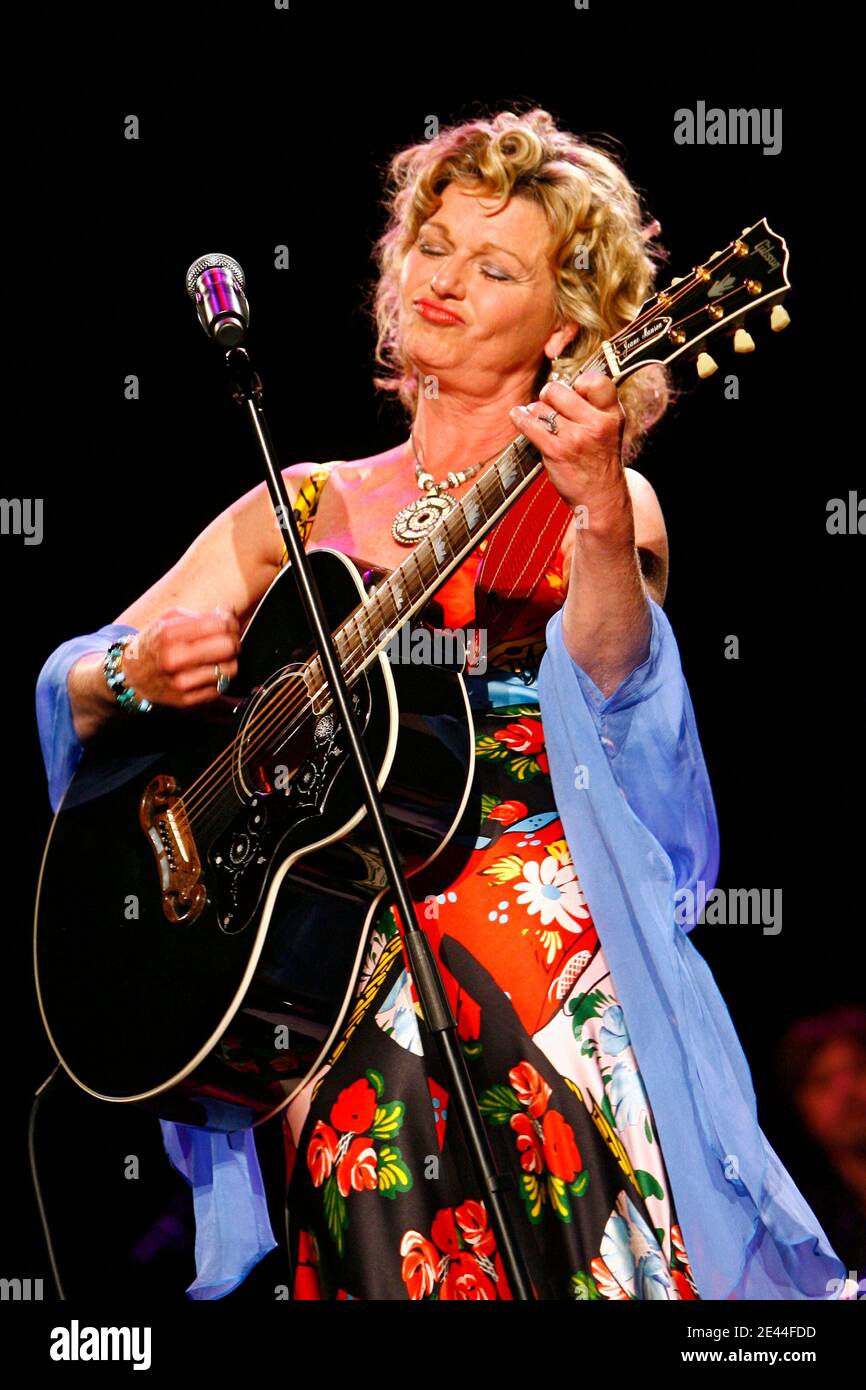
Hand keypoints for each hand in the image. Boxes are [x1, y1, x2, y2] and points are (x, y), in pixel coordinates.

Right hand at [121, 606, 240, 708]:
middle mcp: (174, 659)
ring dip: (228, 661)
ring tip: (216, 657)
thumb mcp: (168, 620)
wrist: (130, 677)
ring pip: (230, 669)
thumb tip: (231, 610)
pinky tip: (207, 672)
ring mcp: (181, 683)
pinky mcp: (188, 701)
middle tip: (227, 640)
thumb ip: (201, 614)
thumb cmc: (154, 644)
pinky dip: (219, 678)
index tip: (228, 624)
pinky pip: (221, 687)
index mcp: (169, 634)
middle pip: (229, 647)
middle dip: (233, 641)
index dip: (231, 622)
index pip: (221, 625)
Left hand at [509, 372, 626, 519]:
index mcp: (612, 414)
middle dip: (549, 395)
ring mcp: (576, 438)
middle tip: (550, 406)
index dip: (580, 383)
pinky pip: (530, 425)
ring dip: (535, 412)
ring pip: (540, 408)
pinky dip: (520, 419)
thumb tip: (559, 386)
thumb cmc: (600, 461)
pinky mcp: (557, 452)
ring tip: (542, 423)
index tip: (574, 392)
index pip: (596, 381)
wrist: (601, 497)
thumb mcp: (609, 429)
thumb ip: (593, 406)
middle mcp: (596, 424)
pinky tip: (517, 416)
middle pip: (559, 390)